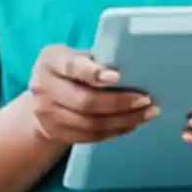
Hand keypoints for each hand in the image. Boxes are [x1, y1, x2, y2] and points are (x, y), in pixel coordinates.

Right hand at [27, 45, 157, 144]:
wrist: (44, 97)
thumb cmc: (72, 69)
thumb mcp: (77, 55)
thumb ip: (97, 59)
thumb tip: (134, 67)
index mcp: (51, 60)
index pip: (72, 67)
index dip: (93, 73)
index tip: (118, 77)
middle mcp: (43, 87)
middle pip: (84, 101)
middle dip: (118, 102)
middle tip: (145, 100)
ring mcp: (47, 114)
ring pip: (90, 123)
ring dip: (123, 120)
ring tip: (147, 113)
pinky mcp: (56, 133)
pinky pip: (90, 136)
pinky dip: (115, 130)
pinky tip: (132, 123)